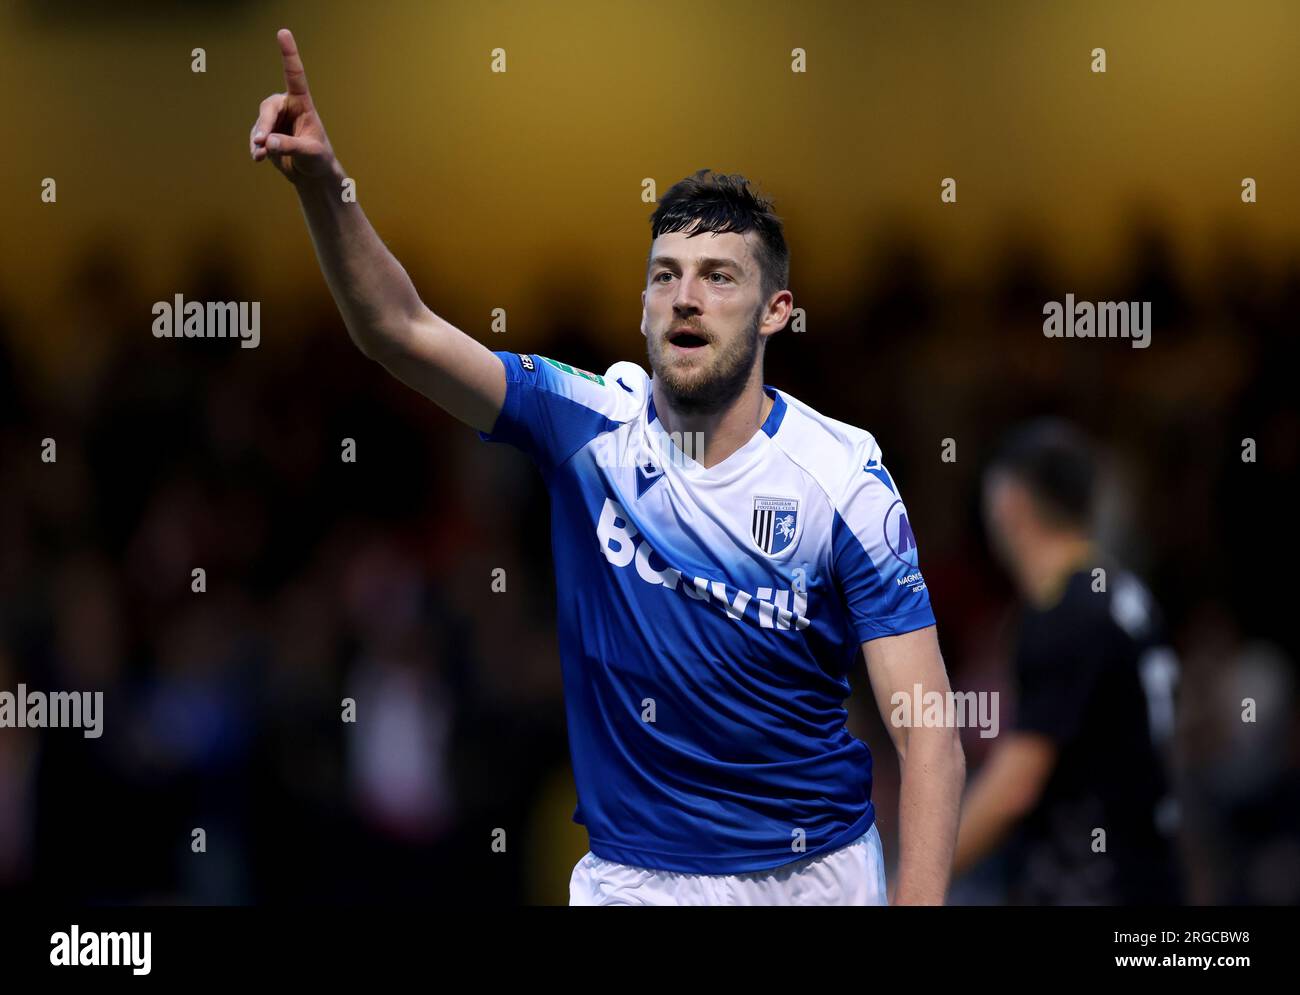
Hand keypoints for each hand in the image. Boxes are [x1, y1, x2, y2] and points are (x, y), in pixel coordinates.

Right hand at [249, 28, 335, 183]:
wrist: (311, 173)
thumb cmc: (318, 158)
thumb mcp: (310, 153)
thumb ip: (290, 146)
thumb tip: (268, 142)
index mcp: (302, 103)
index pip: (295, 75)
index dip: (288, 54)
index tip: (283, 32)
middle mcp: (286, 106)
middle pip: (268, 108)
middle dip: (264, 125)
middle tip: (262, 142)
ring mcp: (274, 120)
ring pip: (260, 124)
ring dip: (259, 140)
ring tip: (261, 155)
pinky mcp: (265, 133)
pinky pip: (255, 137)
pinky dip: (256, 147)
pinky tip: (258, 157)